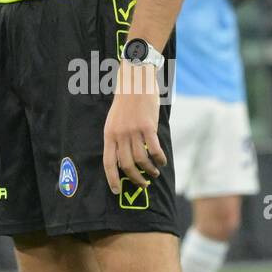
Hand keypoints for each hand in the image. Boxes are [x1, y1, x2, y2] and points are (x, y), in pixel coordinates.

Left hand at [103, 60, 166, 193]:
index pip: (108, 163)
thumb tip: (123, 158)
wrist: (135, 81)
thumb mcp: (114, 120)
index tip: (117, 190)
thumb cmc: (126, 101)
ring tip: (154, 172)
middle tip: (143, 184)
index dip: (112, 179)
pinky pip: (154, 149)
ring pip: (142, 160)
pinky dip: (159, 159)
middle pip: (127, 165)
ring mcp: (134, 131)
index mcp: (109, 134)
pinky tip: (162, 161)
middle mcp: (120, 135)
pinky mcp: (148, 127)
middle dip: (135, 179)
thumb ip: (117, 138)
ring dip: (149, 170)